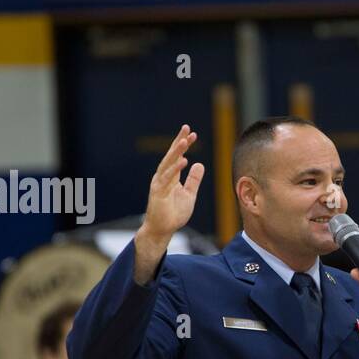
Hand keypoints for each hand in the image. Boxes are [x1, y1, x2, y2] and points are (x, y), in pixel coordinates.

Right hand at [142, 125, 204, 240]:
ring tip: (185, 141)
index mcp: (170, 177)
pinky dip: (175, 169)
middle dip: (179, 142)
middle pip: (171, 156)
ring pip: (168, 164)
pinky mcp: (158, 193)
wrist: (162, 229)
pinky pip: (168, 179)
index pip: (177, 156)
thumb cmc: (174, 213)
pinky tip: (183, 161)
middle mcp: (163, 177)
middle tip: (186, 129)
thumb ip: (193, 180)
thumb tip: (199, 164)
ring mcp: (160, 184)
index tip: (191, 133)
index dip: (183, 144)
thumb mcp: (189, 194)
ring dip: (176, 152)